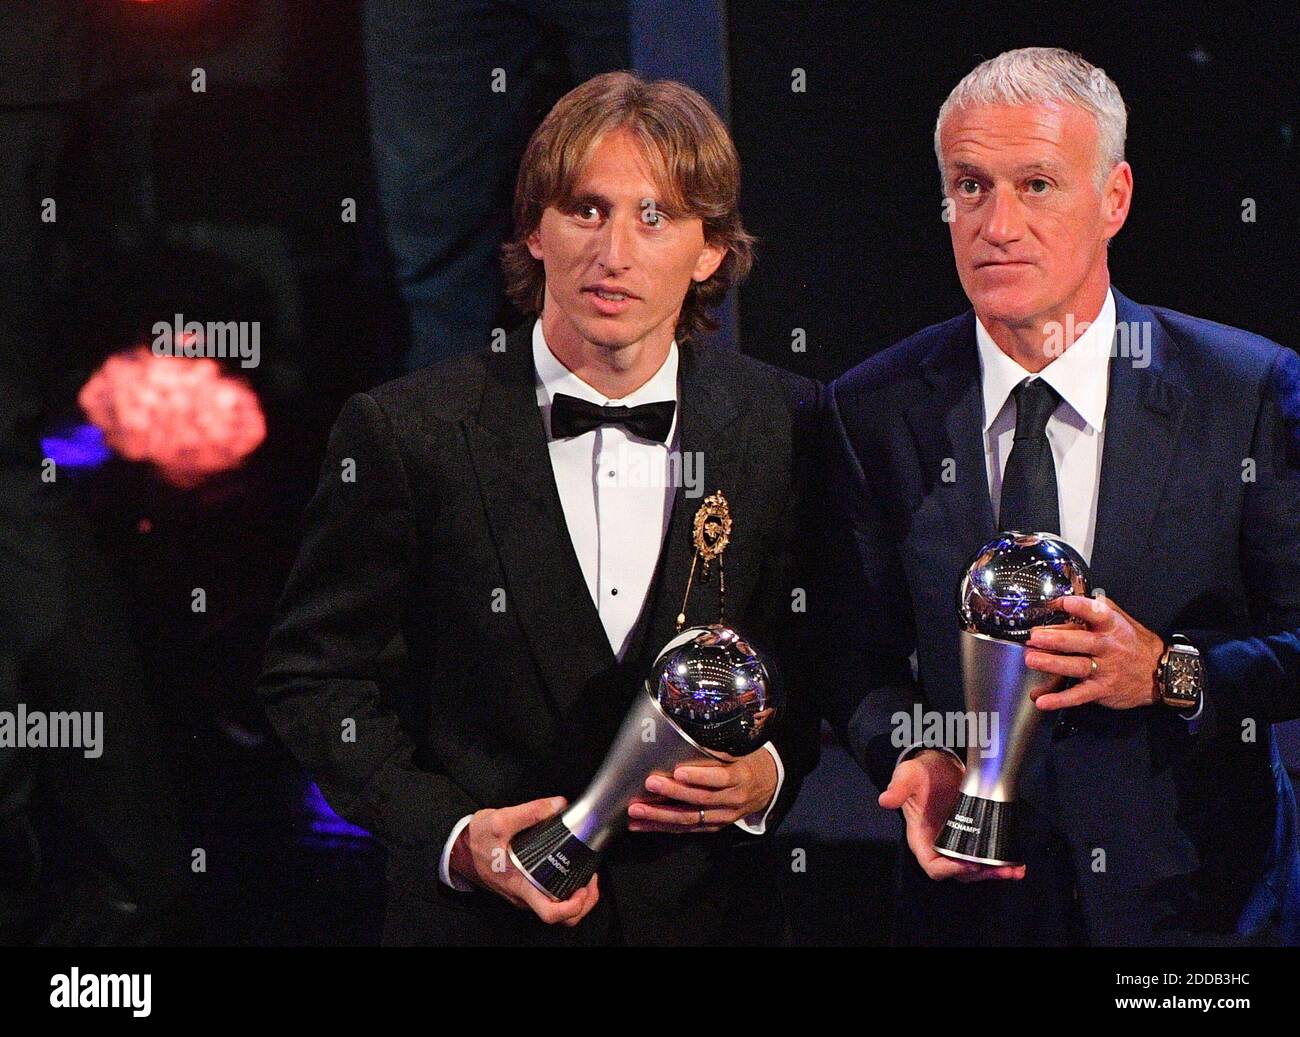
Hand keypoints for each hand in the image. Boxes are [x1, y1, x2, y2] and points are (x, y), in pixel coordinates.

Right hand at [449, 796, 599, 925]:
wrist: (458, 849)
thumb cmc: (475, 840)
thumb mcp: (500, 819)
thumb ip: (530, 811)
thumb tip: (558, 804)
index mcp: (520, 885)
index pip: (550, 913)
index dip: (573, 906)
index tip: (584, 887)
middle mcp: (523, 896)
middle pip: (560, 917)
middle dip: (583, 903)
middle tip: (592, 881)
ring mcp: (523, 895)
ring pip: (556, 909)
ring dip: (576, 898)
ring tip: (586, 877)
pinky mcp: (523, 888)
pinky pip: (548, 899)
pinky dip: (565, 892)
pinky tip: (570, 872)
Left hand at [626, 750, 777, 832]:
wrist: (769, 786)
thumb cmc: (749, 762)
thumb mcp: (740, 751)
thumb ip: (716, 750)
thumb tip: (687, 734)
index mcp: (740, 777)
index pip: (719, 778)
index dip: (699, 776)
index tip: (678, 771)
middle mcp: (732, 800)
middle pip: (700, 799)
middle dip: (672, 793)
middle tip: (650, 784)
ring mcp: (722, 817)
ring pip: (689, 819)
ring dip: (660, 816)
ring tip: (636, 811)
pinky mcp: (713, 826)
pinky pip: (686, 829)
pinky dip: (662, 827)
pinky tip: (641, 824)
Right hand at [878, 750, 1025, 881]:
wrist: (939, 762)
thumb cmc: (920, 772)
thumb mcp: (908, 775)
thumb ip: (898, 787)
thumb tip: (885, 801)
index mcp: (920, 838)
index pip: (932, 865)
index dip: (949, 868)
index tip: (968, 862)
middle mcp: (938, 845)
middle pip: (958, 872)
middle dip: (980, 874)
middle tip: (1001, 869)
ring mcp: (957, 842)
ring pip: (974, 868)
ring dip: (994, 872)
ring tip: (1013, 870)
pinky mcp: (973, 837)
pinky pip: (984, 856)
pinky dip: (1000, 863)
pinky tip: (1017, 864)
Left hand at [1025, 594, 1164, 710]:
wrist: (1162, 675)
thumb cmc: (1136, 645)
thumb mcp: (1124, 621)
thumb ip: (1098, 609)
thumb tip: (1068, 600)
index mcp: (1112, 627)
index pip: (1097, 614)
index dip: (1080, 607)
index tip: (1062, 603)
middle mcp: (1108, 647)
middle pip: (1081, 642)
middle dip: (1056, 639)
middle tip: (1035, 637)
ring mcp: (1105, 670)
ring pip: (1076, 667)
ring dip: (1052, 664)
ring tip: (1031, 660)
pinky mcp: (1101, 690)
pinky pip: (1078, 695)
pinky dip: (1059, 699)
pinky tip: (1042, 700)